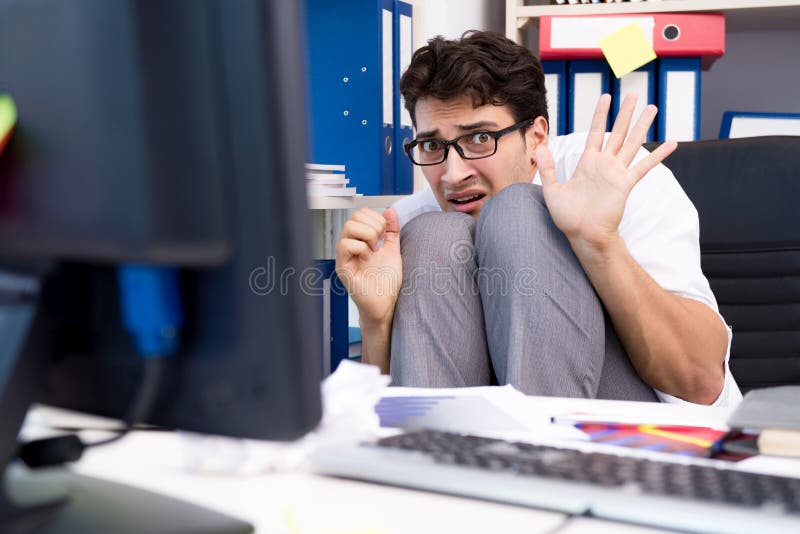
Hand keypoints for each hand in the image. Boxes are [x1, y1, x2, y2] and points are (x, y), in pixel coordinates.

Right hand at [335, 207, 401, 324]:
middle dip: (373, 226)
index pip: (360, 214)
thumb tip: (390, 211)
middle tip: (379, 244)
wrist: (385, 304)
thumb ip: (391, 231)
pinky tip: (368, 258)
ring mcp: (344, 256)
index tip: (384, 235)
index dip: (376, 219)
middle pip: (354, 217)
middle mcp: (349, 246)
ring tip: (374, 251)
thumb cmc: (386, 282)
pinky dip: (361, 248)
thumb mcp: (393, 250)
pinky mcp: (342, 267)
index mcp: (360, 240)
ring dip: (368, 236)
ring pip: (349, 227)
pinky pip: (345, 245)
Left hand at [536, 93, 676, 257]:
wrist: (583, 235)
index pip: (596, 132)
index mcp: (587, 163)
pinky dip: (658, 155)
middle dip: (626, 113)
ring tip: (653, 108)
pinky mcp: (626, 184)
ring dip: (642, 126)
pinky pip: (644, 166)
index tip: (607, 96)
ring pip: (632, 143)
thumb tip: (540, 147)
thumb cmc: (568, 217)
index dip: (601, 114)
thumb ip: (547, 168)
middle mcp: (604, 164)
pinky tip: (672, 143)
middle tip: (635, 94)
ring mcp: (616, 173)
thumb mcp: (552, 190)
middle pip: (617, 132)